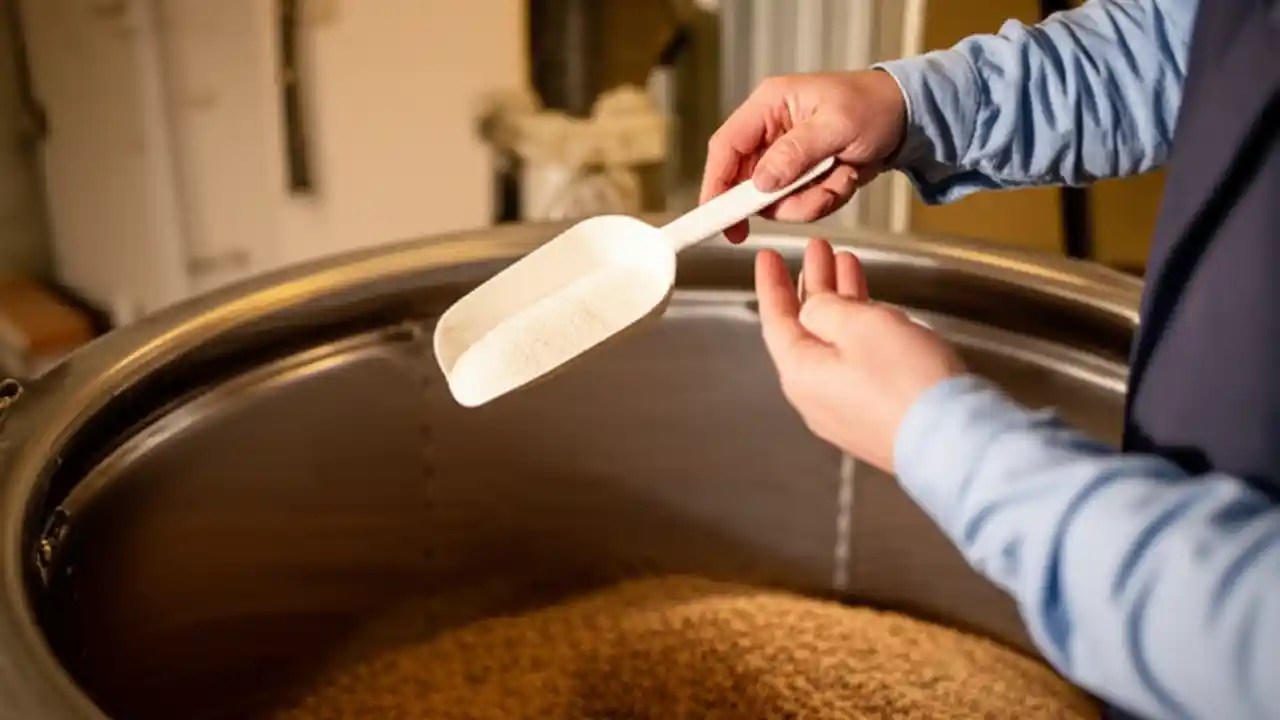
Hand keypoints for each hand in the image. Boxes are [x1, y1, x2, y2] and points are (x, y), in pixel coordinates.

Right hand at [701, 71, 907, 243]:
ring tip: (842, 176)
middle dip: (783, 199)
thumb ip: (796, 152)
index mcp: (769, 106)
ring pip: (776, 201)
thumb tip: (761, 181)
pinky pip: (799, 204)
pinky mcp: (800, 176)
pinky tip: (845, 177)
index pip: (726, 147)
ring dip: (811, 199)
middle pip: (748, 182)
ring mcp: (784, 157)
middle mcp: (770, 132)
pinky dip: (825, 199)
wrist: (907, 118)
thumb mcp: (836, 126)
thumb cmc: (873, 106)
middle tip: (812, 196)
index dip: (715, 183)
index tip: (716, 216)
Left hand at [756, 239, 965, 472]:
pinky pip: (858, 363)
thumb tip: (813, 310)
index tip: (768, 259)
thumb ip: (825, 310)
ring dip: (841, 302)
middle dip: (813, 285)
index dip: (771, 284)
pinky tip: (874, 311)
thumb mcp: (858, 326)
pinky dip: (861, 330)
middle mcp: (816, 397)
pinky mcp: (877, 414)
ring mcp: (847, 409)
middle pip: (806, 330)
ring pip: (835, 344)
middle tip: (819, 252)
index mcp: (800, 374)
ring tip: (848, 266)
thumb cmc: (907, 385)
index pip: (775, 320)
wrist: (956, 440)